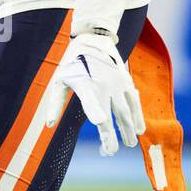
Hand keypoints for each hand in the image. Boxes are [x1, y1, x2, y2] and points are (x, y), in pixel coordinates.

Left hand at [45, 31, 144, 155]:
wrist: (95, 39)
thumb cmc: (73, 64)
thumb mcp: (60, 80)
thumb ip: (55, 103)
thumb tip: (49, 126)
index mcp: (86, 84)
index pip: (91, 102)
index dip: (96, 112)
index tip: (100, 122)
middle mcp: (104, 84)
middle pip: (111, 113)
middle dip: (112, 134)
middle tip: (110, 151)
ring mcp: (117, 83)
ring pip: (126, 110)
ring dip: (129, 128)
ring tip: (130, 144)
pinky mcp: (126, 81)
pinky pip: (134, 101)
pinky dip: (138, 115)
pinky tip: (140, 129)